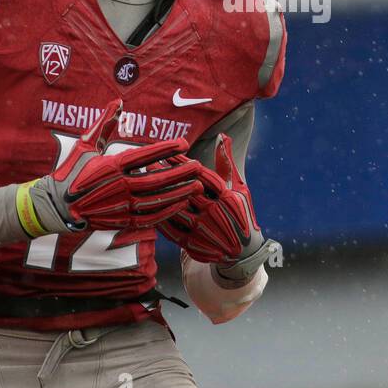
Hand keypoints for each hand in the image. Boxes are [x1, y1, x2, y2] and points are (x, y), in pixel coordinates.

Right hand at [17, 98, 202, 236]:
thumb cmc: (72, 171)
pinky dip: (167, 211)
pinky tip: (181, 204)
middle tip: (198, 166)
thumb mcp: (86, 144)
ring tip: (197, 186)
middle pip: (156, 179)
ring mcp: (121, 205)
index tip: (183, 143)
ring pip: (156, 200)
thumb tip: (119, 101)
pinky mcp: (121, 221)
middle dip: (180, 173)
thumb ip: (105, 123)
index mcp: (111, 165)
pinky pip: (149, 217)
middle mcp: (118, 186)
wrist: (57, 205)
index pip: (144, 155)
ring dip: (179, 193)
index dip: (165, 149)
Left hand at [160, 134, 268, 269]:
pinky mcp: (193, 244)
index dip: (183, 163)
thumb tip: (222, 136)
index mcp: (227, 197)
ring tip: (144, 183)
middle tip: (149, 163)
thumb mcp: (238, 187)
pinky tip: (148, 206)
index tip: (167, 153)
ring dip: (160, 196)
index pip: (201, 175)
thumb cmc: (239, 213)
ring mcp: (203, 229)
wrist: (242, 252)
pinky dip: (159, 217)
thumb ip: (226, 162)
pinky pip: (170, 229)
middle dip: (167, 176)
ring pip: (176, 209)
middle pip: (185, 190)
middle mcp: (215, 212)